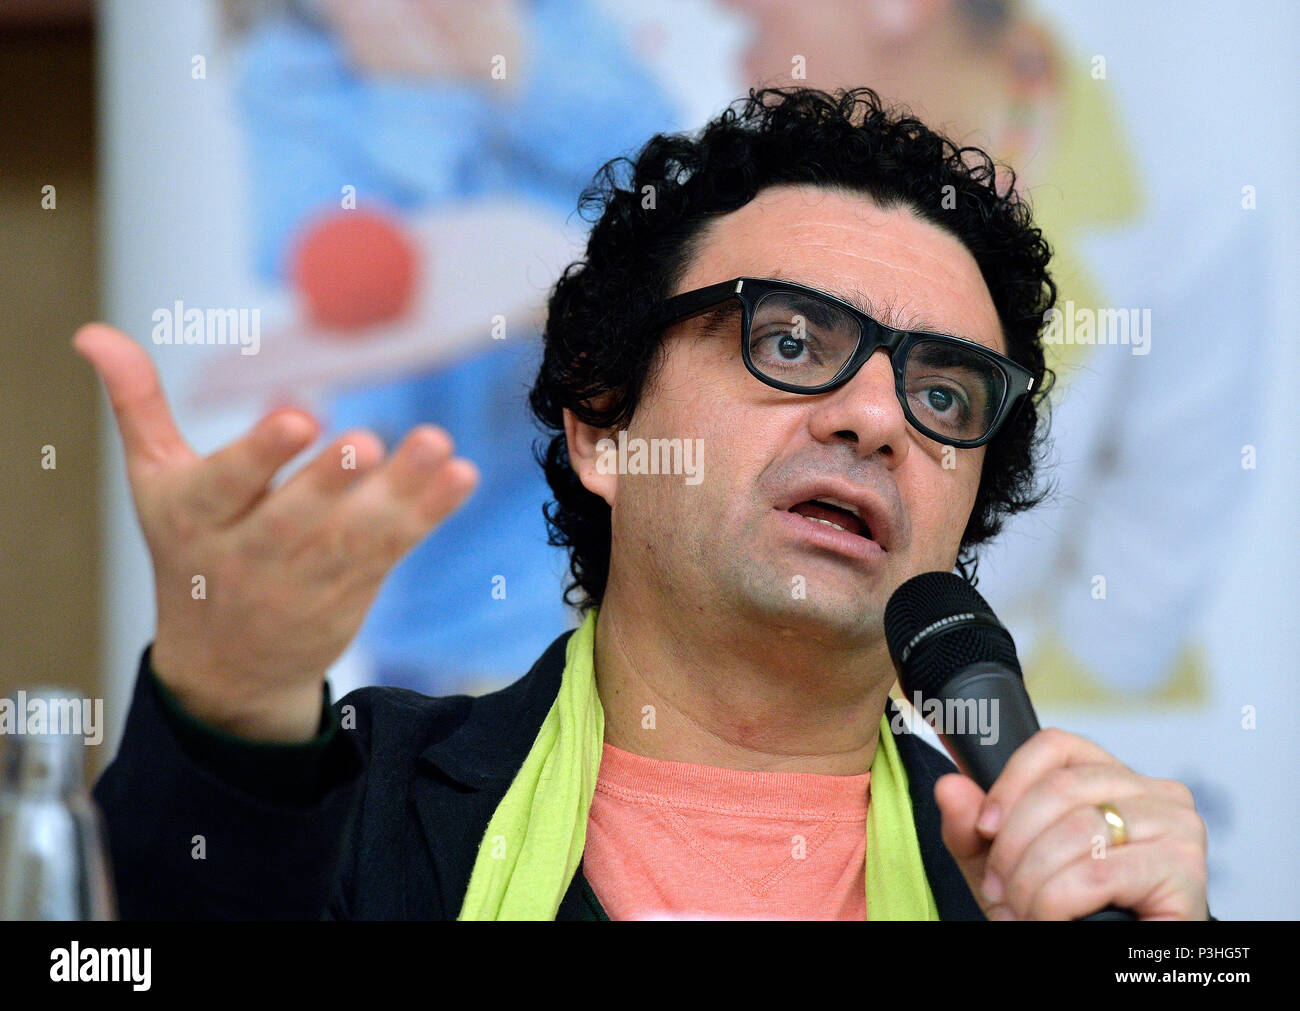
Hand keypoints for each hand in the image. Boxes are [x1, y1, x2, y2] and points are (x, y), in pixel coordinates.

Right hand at [74, 323, 478, 741]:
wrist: (226, 666)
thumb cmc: (191, 551)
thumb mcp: (155, 484)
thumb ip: (137, 407)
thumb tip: (93, 333)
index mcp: (196, 517)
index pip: (225, 485)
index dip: (259, 454)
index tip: (298, 415)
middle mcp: (250, 552)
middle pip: (292, 519)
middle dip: (327, 482)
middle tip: (363, 442)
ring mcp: (306, 576)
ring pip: (355, 535)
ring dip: (400, 492)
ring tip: (437, 446)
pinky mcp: (353, 586)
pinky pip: (393, 549)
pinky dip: (429, 514)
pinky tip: (461, 475)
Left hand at [934, 728, 1208, 919]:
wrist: (1116, 963)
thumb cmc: (1065, 911)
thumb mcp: (1005, 866)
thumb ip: (971, 828)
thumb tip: (949, 787)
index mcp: (1113, 778)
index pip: (1055, 746)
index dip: (1009, 784)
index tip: (984, 828)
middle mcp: (1154, 793)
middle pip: (1060, 789)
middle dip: (1013, 846)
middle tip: (998, 889)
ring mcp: (1176, 828)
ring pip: (1076, 831)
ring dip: (1032, 881)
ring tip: (1021, 910)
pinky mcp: (1184, 871)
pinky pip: (1096, 874)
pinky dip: (1057, 902)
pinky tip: (1049, 919)